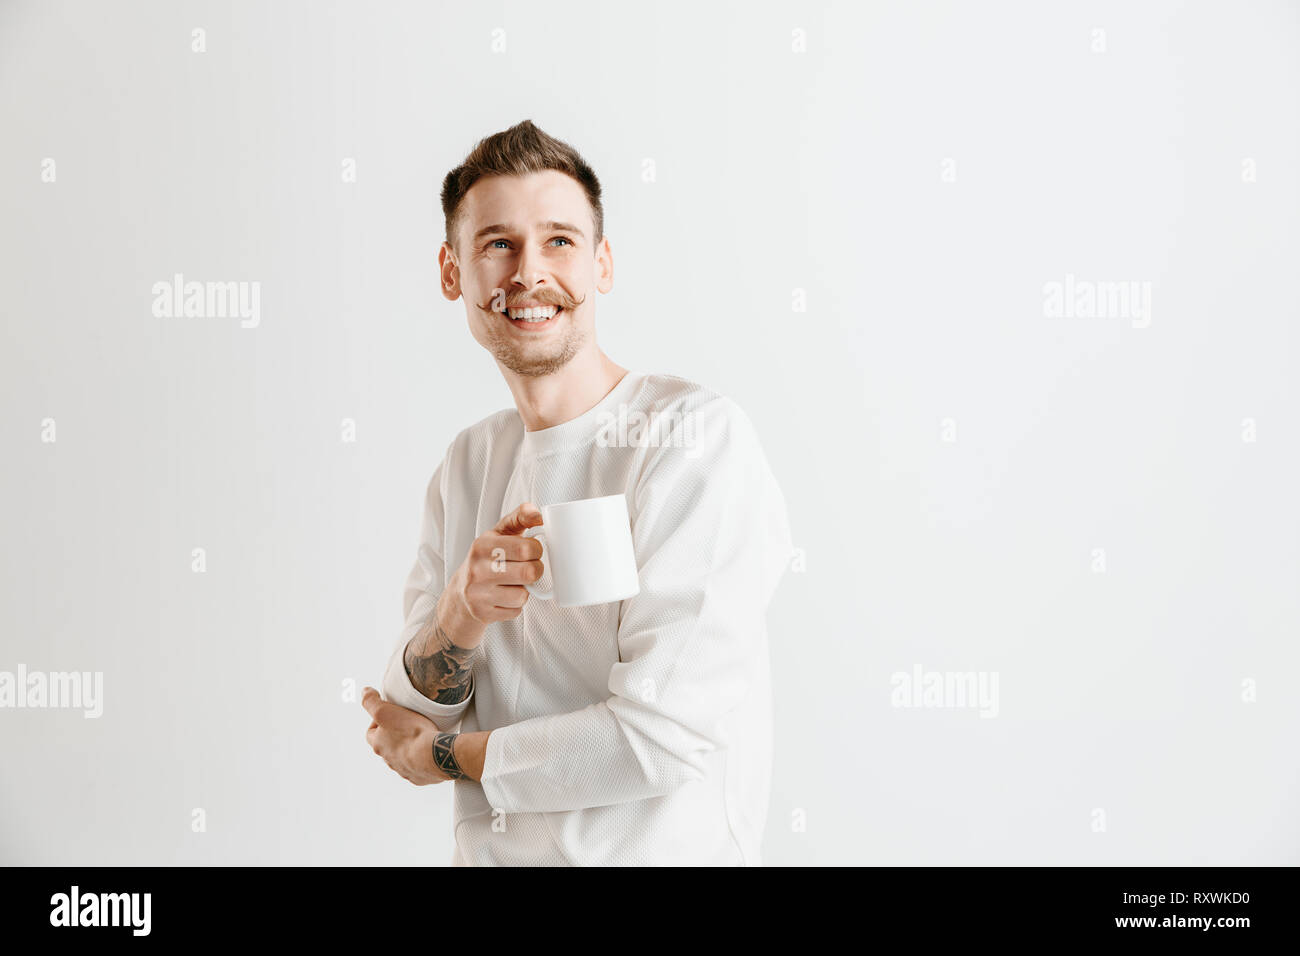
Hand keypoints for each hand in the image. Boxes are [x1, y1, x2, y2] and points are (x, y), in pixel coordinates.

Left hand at [362, 686, 450, 784]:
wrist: (435, 755)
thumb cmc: (411, 733)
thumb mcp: (385, 711)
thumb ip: (371, 701)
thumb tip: (364, 691)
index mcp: (379, 745)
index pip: (371, 733)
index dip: (378, 722)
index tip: (390, 714)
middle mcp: (389, 760)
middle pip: (387, 746)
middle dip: (394, 736)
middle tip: (407, 724)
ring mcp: (404, 770)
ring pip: (402, 758)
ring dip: (408, 748)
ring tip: (421, 737)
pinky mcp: (420, 776)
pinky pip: (418, 768)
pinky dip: (421, 760)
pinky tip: (429, 752)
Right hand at [438, 502, 544, 648]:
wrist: (461, 593)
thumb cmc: (487, 558)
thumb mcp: (498, 534)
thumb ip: (519, 518)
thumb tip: (538, 514)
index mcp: (482, 545)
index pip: (526, 548)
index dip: (537, 550)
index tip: (533, 550)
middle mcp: (477, 569)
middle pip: (528, 572)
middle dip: (536, 570)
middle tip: (530, 567)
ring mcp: (478, 593)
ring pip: (523, 594)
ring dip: (525, 589)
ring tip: (515, 582)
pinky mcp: (482, 613)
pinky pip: (516, 610)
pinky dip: (516, 605)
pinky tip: (506, 596)